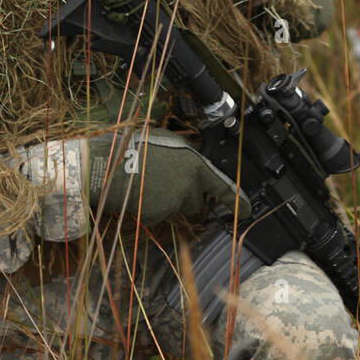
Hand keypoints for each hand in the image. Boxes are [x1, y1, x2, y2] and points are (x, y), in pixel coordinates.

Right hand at [87, 127, 250, 223]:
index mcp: (196, 165)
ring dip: (170, 200)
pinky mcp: (160, 215)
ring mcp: (175, 202)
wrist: (111, 165)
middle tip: (165, 179)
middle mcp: (190, 186)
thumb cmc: (138, 148)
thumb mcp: (170, 143)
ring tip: (150, 183)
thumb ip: (187, 156)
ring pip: (178, 207)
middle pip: (196, 199)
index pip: (223, 186)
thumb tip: (192, 164)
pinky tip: (142, 193)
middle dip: (186, 193)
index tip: (248, 210)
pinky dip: (153, 208)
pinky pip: (160, 214)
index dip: (237, 200)